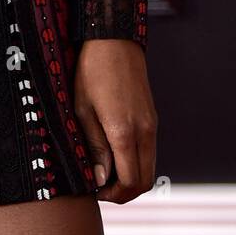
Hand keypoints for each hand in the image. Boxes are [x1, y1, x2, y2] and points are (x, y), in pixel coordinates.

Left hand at [74, 39, 156, 202]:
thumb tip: (101, 178)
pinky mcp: (152, 118)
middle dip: (124, 193)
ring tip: (105, 172)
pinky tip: (115, 154)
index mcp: (125, 132)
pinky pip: (150, 151)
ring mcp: (152, 125)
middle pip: (144, 181)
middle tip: (100, 188)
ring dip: (131, 178)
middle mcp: (145, 131)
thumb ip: (95, 146)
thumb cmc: (92, 71)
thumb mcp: (83, 109)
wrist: (114, 39)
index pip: (130, 182)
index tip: (94, 191)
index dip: (113, 195)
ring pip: (150, 168)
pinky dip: (136, 162)